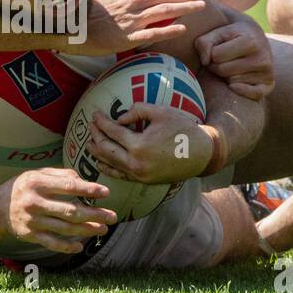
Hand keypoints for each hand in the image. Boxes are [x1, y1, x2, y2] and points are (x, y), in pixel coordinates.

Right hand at [0, 168, 116, 253]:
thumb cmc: (24, 187)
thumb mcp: (38, 174)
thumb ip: (60, 175)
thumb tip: (84, 181)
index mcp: (37, 182)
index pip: (68, 186)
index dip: (88, 189)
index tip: (105, 192)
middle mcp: (34, 202)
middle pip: (70, 210)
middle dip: (94, 214)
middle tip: (112, 217)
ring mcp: (32, 220)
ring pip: (64, 228)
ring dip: (86, 230)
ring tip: (102, 229)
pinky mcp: (30, 235)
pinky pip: (52, 243)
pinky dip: (67, 246)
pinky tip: (80, 246)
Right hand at [67, 0, 205, 55]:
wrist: (68, 25)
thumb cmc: (81, 5)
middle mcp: (132, 1)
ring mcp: (131, 20)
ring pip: (165, 12)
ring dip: (185, 9)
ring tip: (199, 9)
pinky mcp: (128, 38)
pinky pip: (154, 34)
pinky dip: (170, 30)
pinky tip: (182, 29)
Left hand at [87, 103, 212, 184]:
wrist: (202, 154)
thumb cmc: (183, 129)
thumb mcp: (161, 112)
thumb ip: (137, 111)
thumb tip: (119, 118)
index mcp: (139, 146)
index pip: (112, 132)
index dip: (101, 121)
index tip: (94, 113)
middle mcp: (135, 164)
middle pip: (107, 149)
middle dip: (96, 136)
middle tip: (90, 125)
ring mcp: (139, 175)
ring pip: (111, 164)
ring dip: (98, 153)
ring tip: (90, 142)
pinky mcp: (144, 181)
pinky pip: (120, 175)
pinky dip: (109, 168)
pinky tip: (101, 162)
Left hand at [195, 17, 274, 99]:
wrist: (255, 37)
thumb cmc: (231, 36)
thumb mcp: (217, 33)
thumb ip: (204, 42)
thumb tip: (205, 61)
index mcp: (250, 41)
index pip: (216, 56)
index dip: (211, 54)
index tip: (216, 50)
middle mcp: (262, 57)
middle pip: (223, 70)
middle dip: (216, 66)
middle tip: (221, 60)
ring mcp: (267, 72)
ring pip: (232, 82)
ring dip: (226, 77)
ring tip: (231, 65)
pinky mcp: (269, 84)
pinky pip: (254, 95)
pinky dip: (241, 91)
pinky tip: (234, 86)